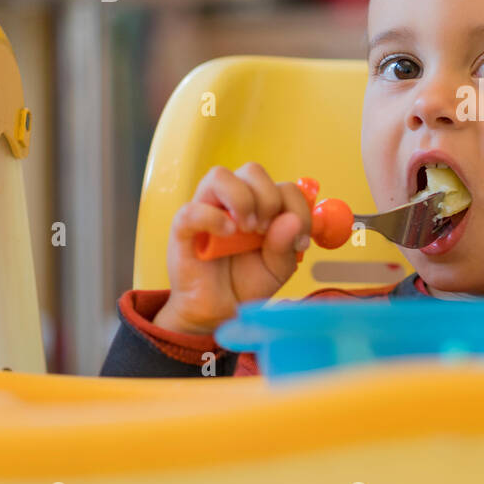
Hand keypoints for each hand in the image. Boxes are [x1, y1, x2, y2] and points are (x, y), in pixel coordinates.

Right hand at [156, 163, 312, 335]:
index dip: (298, 208)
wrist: (219, 312)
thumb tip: (291, 221)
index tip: (300, 241)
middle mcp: (233, 200)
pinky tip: (228, 235)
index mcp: (261, 205)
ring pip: (219, 176)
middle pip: (252, 171)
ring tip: (249, 230)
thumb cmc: (246, 282)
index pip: (284, 186)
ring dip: (242, 199)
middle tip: (267, 231)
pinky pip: (192, 210)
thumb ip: (286, 245)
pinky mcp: (183, 229)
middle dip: (269, 199)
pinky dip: (213, 218)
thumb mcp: (277, 268)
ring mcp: (207, 210)